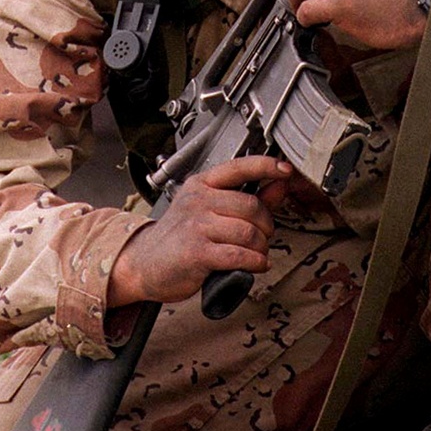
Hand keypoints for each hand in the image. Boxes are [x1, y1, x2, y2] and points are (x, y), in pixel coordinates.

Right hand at [108, 155, 293, 305]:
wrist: (144, 262)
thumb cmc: (179, 236)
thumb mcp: (208, 209)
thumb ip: (246, 198)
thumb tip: (279, 186)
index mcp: (202, 184)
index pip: (239, 167)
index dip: (266, 166)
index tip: (285, 170)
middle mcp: (199, 200)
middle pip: (251, 206)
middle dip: (266, 226)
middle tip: (263, 237)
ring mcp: (196, 225)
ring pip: (248, 232)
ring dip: (261, 247)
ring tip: (257, 254)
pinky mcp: (197, 252)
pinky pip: (238, 255)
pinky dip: (255, 262)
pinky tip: (255, 264)